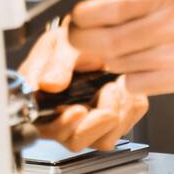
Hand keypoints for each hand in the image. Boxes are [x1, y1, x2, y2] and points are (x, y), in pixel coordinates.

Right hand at [17, 18, 148, 150]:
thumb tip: (48, 84)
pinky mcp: (113, 120)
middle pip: (76, 141)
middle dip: (95, 122)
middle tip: (108, 90)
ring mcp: (89, 122)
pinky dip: (131, 107)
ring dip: (116, 112)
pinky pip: (125, 126)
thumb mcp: (63, 43)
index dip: (63, 125)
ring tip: (116, 83)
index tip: (79, 110)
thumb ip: (56, 64)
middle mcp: (63, 118)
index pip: (47, 129)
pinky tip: (124, 85)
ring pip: (103, 140)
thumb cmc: (75, 39)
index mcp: (42, 102)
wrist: (101, 32)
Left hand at [67, 0, 173, 96]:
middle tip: (81, 33)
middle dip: (82, 40)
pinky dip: (127, 72)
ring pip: (117, 65)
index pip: (106, 11)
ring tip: (117, 39)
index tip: (78, 15)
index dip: (81, 17)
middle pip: (106, 43)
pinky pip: (135, 84)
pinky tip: (138, 55)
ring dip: (106, 55)